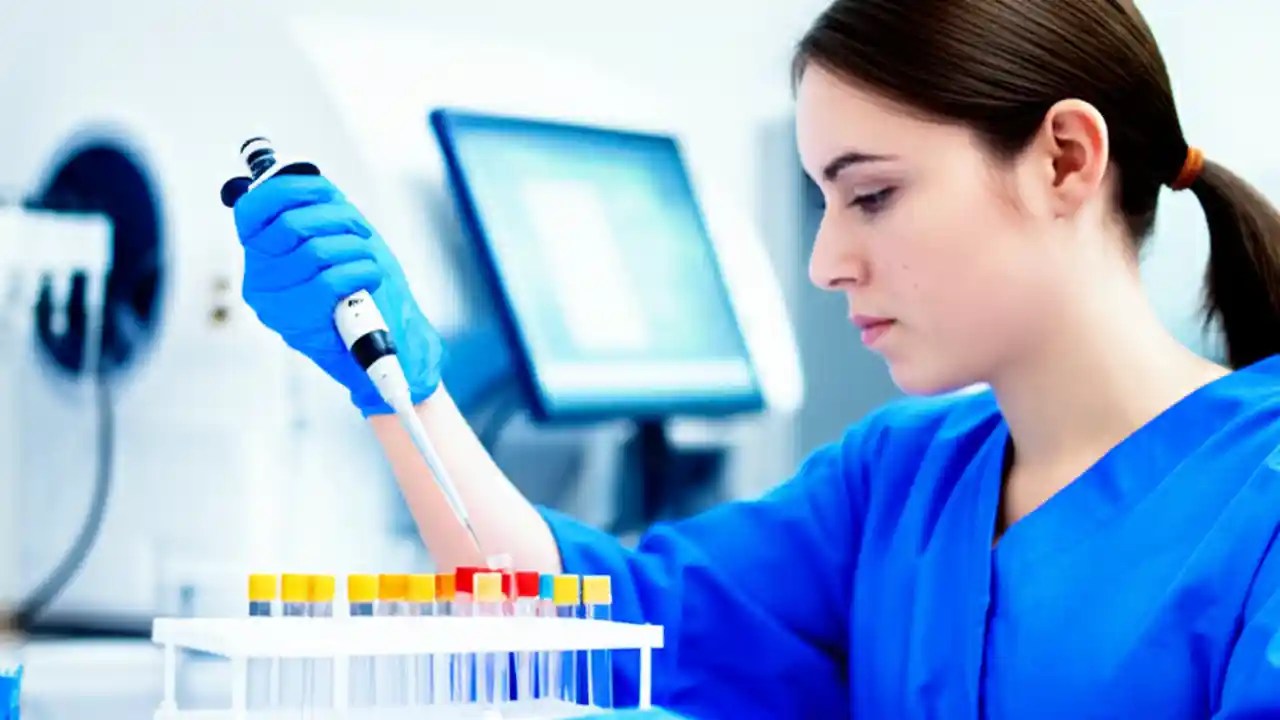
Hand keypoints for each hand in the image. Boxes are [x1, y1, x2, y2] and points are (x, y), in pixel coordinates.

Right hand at [230, 173, 444, 415]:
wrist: (391, 342)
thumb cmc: (364, 288)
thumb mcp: (337, 237)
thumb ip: (317, 208)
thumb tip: (304, 177)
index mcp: (260, 252)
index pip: (252, 209)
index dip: (290, 189)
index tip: (324, 191)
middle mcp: (259, 279)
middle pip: (291, 225)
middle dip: (339, 219)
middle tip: (359, 231)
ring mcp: (275, 305)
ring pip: (316, 251)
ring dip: (356, 248)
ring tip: (367, 260)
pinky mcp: (298, 326)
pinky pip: (330, 281)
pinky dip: (361, 271)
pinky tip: (369, 279)